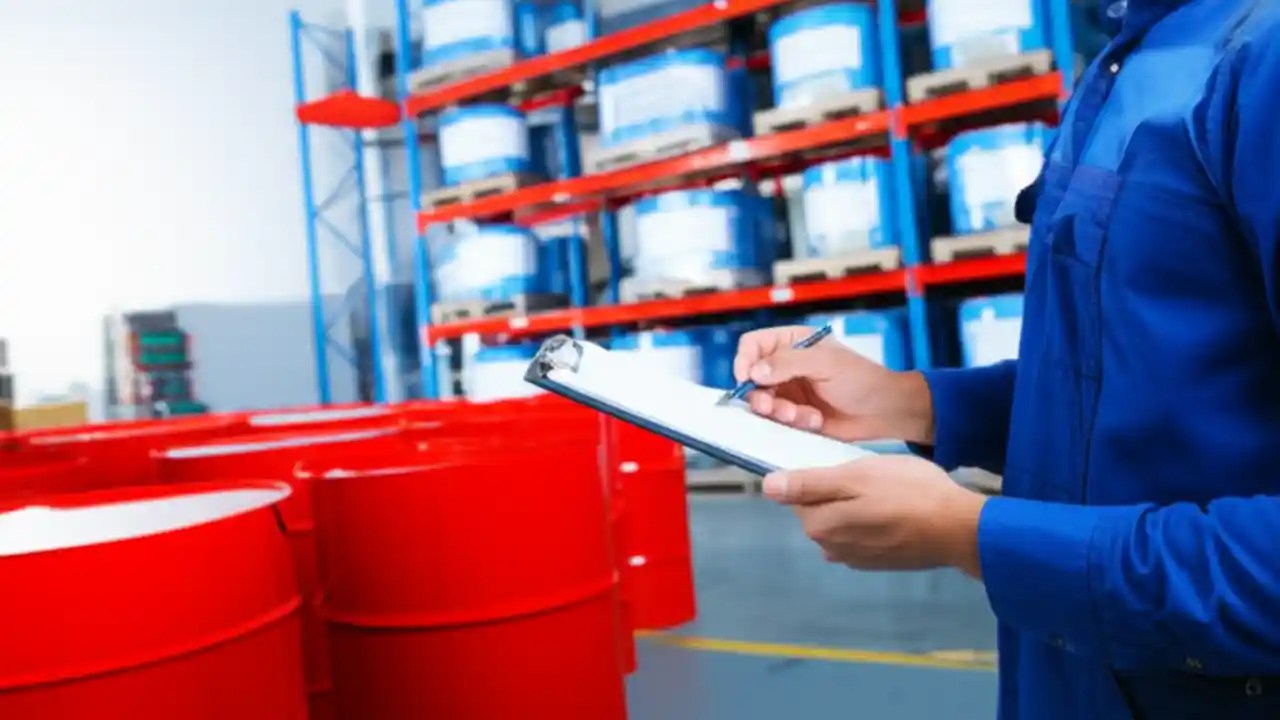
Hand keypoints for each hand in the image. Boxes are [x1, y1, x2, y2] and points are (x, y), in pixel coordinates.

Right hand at [733, 326, 933, 443]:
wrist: (884, 412)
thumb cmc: (862, 379)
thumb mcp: (826, 363)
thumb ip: (788, 363)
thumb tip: (754, 371)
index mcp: (792, 343)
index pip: (753, 345)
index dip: (744, 360)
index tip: (747, 378)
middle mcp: (785, 367)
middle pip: (751, 378)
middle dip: (760, 395)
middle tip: (771, 406)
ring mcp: (788, 392)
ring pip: (762, 403)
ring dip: (778, 412)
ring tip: (800, 416)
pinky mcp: (793, 415)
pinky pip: (776, 422)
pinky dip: (792, 424)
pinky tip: (814, 421)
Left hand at [763, 455, 985, 576]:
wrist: (960, 528)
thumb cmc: (909, 492)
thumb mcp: (857, 476)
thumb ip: (809, 484)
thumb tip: (767, 487)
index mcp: (820, 526)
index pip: (798, 494)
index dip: (817, 474)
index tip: (841, 463)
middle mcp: (831, 548)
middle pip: (818, 510)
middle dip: (835, 491)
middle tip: (869, 474)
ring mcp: (856, 558)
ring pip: (841, 522)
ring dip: (854, 506)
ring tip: (885, 491)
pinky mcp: (879, 561)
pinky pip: (862, 534)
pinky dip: (871, 521)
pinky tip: (893, 510)